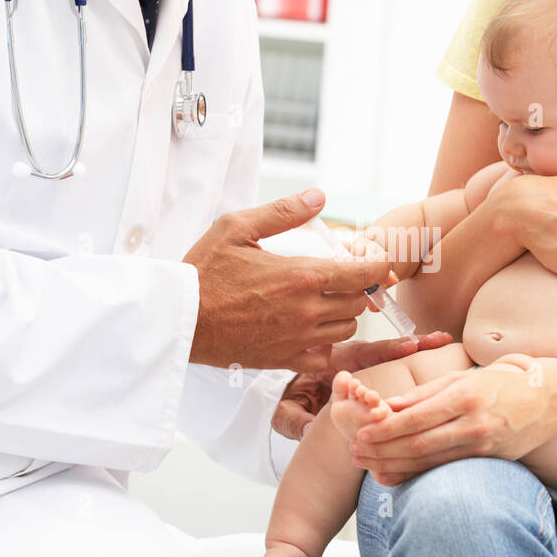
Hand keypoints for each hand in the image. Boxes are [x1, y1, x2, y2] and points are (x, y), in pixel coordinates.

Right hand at [182, 190, 393, 372]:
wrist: (179, 317)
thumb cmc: (204, 270)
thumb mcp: (237, 227)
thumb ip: (283, 212)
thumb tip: (319, 196)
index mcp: (300, 275)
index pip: (363, 274)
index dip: (377, 266)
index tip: (371, 261)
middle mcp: (305, 310)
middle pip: (358, 303)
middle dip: (356, 288)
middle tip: (339, 277)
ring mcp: (297, 339)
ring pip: (345, 329)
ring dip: (342, 314)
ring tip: (322, 300)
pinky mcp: (284, 360)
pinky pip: (323, 356)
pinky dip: (324, 343)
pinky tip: (309, 328)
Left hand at [271, 329, 454, 438]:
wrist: (293, 396)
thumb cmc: (293, 399)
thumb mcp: (288, 409)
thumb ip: (294, 417)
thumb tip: (309, 429)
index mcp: (336, 365)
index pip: (366, 355)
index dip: (388, 351)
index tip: (409, 347)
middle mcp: (356, 364)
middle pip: (388, 351)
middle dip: (413, 345)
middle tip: (440, 341)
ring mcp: (367, 368)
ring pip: (397, 357)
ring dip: (421, 349)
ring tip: (445, 342)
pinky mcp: (374, 376)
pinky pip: (398, 365)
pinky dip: (418, 356)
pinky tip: (440, 351)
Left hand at [345, 353, 556, 484]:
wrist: (552, 401)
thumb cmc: (505, 382)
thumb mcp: (465, 377)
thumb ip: (427, 393)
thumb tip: (390, 406)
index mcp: (465, 397)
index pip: (416, 418)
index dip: (385, 430)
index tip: (361, 435)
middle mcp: (473, 424)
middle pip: (418, 444)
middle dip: (382, 451)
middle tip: (355, 455)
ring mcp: (482, 446)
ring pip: (429, 462)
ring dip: (394, 466)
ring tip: (368, 467)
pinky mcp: (488, 461)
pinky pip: (446, 470)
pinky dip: (418, 474)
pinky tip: (397, 476)